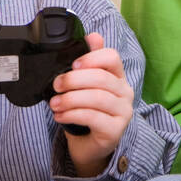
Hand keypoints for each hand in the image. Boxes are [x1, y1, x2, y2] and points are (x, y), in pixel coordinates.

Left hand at [51, 32, 133, 176]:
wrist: (88, 145)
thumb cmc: (86, 111)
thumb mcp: (83, 86)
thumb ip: (87, 63)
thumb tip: (92, 36)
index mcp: (118, 76)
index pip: (112, 57)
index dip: (92, 58)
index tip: (72, 64)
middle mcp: (125, 92)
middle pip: (101, 78)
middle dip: (74, 80)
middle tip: (56, 85)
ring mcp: (123, 112)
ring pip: (97, 98)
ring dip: (70, 99)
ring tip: (54, 103)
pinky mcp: (115, 131)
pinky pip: (93, 118)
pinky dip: (72, 115)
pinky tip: (60, 116)